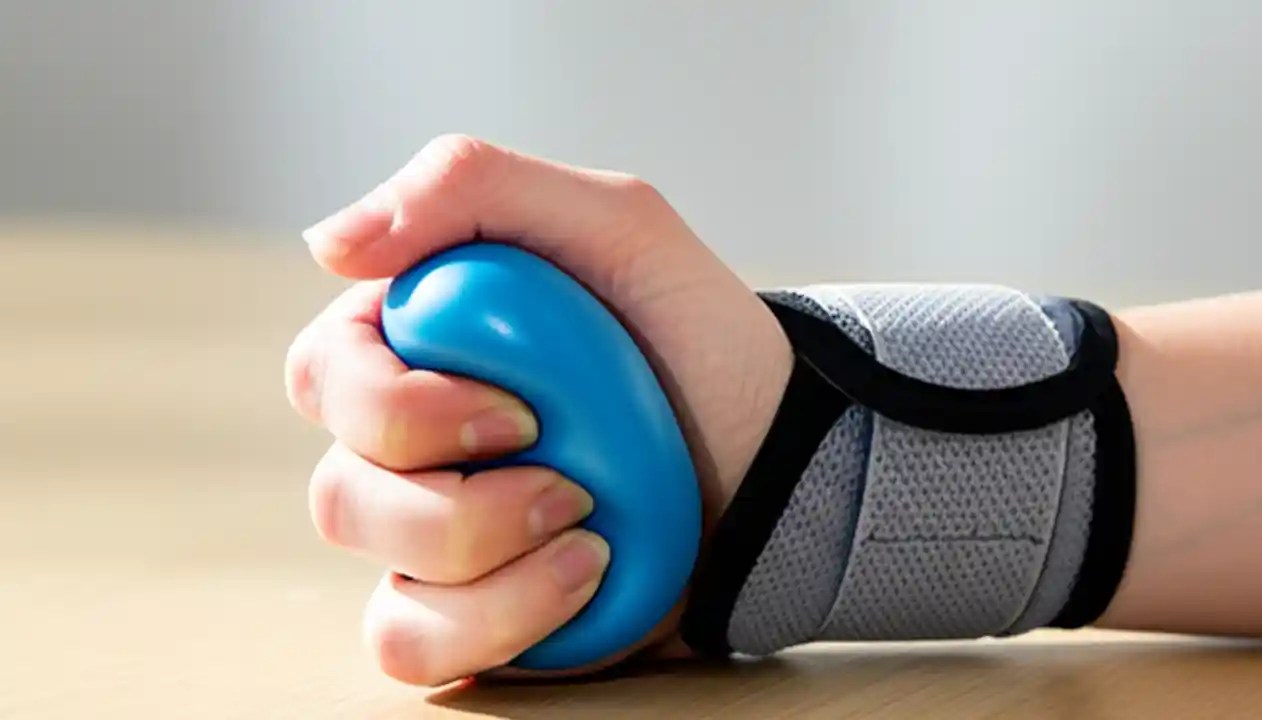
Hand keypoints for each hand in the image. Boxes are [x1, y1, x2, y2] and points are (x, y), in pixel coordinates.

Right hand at [284, 135, 792, 685]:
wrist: (774, 455)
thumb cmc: (695, 338)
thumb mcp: (614, 224)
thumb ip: (470, 189)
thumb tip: (327, 246)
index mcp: (419, 346)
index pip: (327, 376)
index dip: (399, 408)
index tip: (518, 411)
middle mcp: (408, 446)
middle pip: (340, 495)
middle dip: (459, 504)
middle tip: (568, 480)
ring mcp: (435, 537)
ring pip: (382, 578)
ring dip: (493, 563)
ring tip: (592, 531)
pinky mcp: (471, 611)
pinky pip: (414, 645)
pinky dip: (500, 622)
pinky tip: (584, 577)